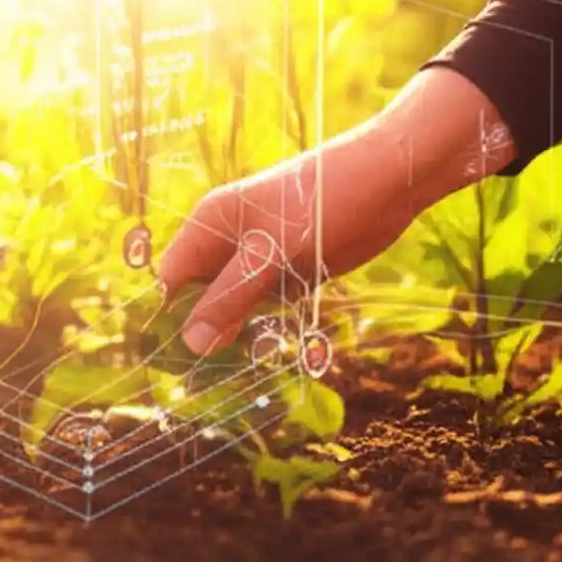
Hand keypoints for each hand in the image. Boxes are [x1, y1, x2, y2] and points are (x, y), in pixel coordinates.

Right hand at [156, 67, 514, 354]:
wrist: (390, 181)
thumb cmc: (323, 203)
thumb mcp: (272, 253)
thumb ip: (230, 296)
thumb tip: (190, 343)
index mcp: (210, 223)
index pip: (172, 279)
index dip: (172, 318)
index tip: (180, 364)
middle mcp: (227, 240)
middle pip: (200, 295)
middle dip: (205, 332)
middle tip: (210, 380)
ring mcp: (258, 256)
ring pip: (233, 304)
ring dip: (236, 334)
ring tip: (238, 373)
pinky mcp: (288, 270)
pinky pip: (264, 306)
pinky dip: (265, 328)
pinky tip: (268, 354)